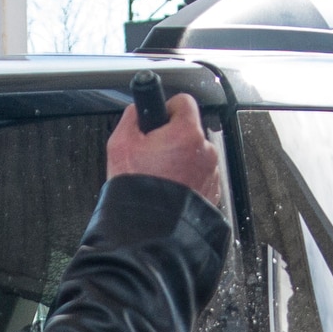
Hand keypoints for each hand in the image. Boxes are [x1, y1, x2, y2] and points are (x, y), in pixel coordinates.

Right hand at [106, 91, 224, 208]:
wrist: (148, 229)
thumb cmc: (136, 189)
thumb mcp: (120, 144)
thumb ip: (131, 118)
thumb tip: (137, 111)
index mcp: (187, 133)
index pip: (184, 102)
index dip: (168, 108)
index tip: (159, 120)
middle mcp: (205, 151)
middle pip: (190, 131)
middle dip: (173, 139)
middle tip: (153, 155)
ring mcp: (211, 173)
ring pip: (195, 155)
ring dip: (181, 161)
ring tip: (160, 176)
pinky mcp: (212, 192)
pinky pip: (200, 177)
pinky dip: (187, 180)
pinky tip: (169, 189)